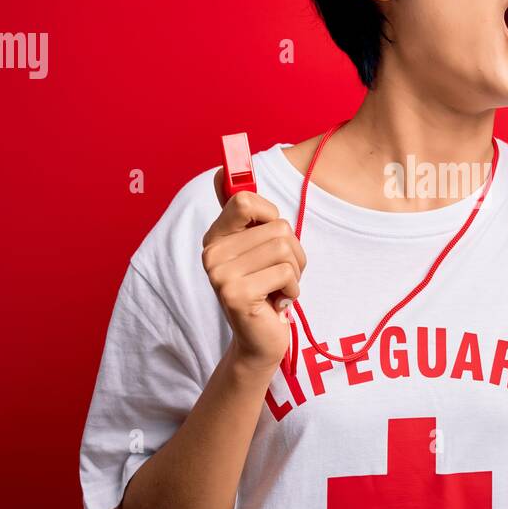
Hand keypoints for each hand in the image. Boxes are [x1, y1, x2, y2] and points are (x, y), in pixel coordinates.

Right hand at [201, 170, 306, 370]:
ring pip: (284, 248)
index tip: (269, 234)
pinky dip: (293, 289)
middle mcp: (212, 252)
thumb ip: (245, 214)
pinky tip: (277, 304)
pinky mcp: (236, 293)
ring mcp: (220, 273)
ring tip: (279, 288)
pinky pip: (286, 273)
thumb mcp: (258, 250)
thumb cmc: (266, 291)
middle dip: (293, 252)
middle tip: (279, 275)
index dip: (270, 213)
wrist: (260, 341)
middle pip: (277, 226)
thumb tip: (225, 167)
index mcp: (216, 237)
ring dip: (295, 272)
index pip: (244, 198)